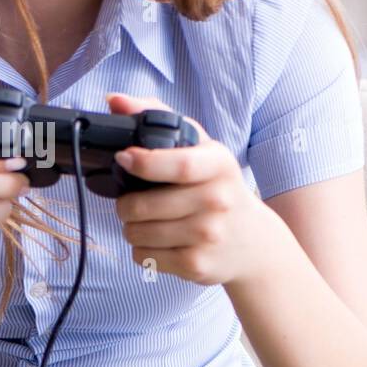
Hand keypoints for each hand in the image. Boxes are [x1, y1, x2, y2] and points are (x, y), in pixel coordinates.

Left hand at [107, 93, 278, 287]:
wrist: (253, 242)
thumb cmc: (217, 187)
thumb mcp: (200, 148)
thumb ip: (156, 118)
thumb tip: (114, 101)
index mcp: (219, 165)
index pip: (179, 164)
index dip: (144, 162)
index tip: (123, 159)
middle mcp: (217, 201)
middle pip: (143, 205)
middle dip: (124, 204)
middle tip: (130, 201)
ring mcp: (208, 236)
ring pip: (137, 233)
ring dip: (130, 227)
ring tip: (146, 221)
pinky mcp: (196, 265)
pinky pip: (143, 256)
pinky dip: (141, 249)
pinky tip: (160, 241)